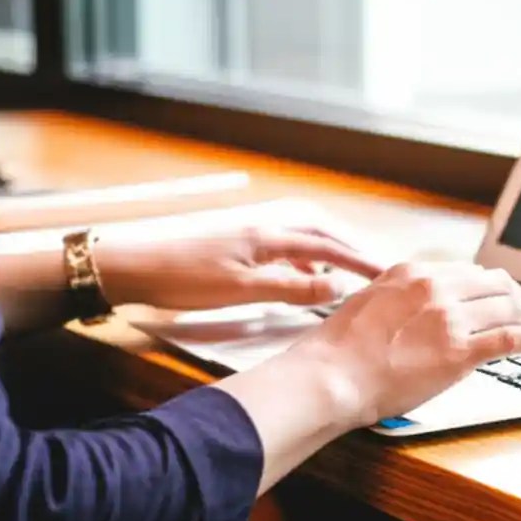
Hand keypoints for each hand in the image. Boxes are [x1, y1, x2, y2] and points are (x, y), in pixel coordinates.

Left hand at [94, 224, 384, 310]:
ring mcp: (251, 237)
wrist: (134, 267)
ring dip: (329, 254)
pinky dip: (305, 262)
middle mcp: (265, 229)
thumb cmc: (184, 279)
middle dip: (351, 248)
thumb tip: (336, 288)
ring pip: (303, 241)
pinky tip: (303, 281)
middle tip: (377, 267)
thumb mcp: (242, 290)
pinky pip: (286, 250)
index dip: (359, 260)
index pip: (327, 247)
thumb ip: (291, 289)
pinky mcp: (238, 247)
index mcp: (269, 237)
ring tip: (348, 275)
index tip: (386, 273)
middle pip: (320, 233)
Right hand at [296, 262, 520, 425]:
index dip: (486, 287)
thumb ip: (400, 295)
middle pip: (494, 283)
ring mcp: (450, 318)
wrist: (331, 375)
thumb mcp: (370, 301)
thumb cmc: (341, 349)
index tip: (494, 297)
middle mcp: (437, 288)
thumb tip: (418, 303)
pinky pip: (516, 337)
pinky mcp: (460, 351)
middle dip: (512, 297)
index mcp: (414, 272)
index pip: (467, 271)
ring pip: (508, 307)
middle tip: (520, 313)